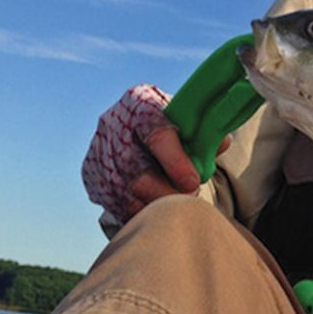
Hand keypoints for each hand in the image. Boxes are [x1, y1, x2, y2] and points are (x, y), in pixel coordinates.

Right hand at [82, 85, 231, 221]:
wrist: (136, 123)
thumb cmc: (173, 122)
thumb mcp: (188, 118)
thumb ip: (204, 132)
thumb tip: (221, 143)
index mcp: (140, 103)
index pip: (156, 134)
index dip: (176, 161)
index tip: (193, 181)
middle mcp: (114, 124)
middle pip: (137, 171)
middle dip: (166, 191)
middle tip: (189, 197)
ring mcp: (98, 151)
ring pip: (125, 193)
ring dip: (154, 204)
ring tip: (175, 204)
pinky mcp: (91, 175)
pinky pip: (115, 204)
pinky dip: (138, 210)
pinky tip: (156, 209)